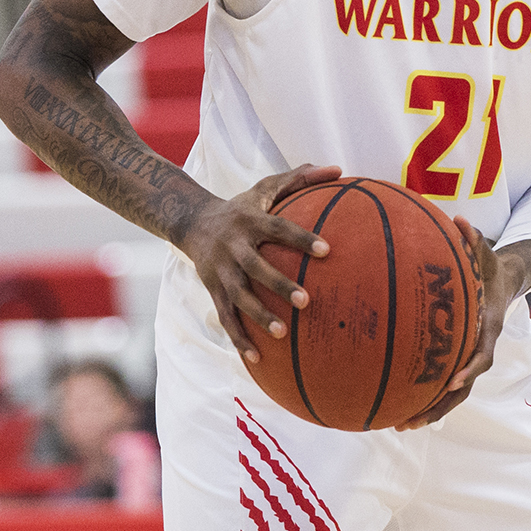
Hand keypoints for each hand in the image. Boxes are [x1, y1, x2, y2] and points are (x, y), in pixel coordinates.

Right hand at [178, 163, 338, 363]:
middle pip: (256, 268)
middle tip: (307, 301)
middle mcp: (233, 247)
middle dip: (279, 284)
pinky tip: (258, 360)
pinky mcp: (213, 290)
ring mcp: (221, 272)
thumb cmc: (241, 206)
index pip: (279, 228)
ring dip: (259, 316)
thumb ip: (301, 178)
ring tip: (283, 334)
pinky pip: (226, 318)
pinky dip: (239, 339)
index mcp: (250, 220)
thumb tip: (339, 170)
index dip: (301, 239)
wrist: (191, 222)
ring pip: (239, 297)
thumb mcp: (265, 188)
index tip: (327, 250)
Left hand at [396, 225, 530, 429]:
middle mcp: (480, 350)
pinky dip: (424, 397)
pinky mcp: (458, 360)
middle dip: (440, 407)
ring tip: (401, 426)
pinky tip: (397, 406)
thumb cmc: (490, 268)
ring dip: (430, 412)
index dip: (470, 368)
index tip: (454, 378)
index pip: (482, 355)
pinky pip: (442, 384)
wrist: (504, 283)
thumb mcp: (485, 254)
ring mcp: (470, 359)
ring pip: (453, 395)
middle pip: (463, 388)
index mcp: (489, 330)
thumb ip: (474, 240)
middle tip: (413, 421)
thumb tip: (460, 219)